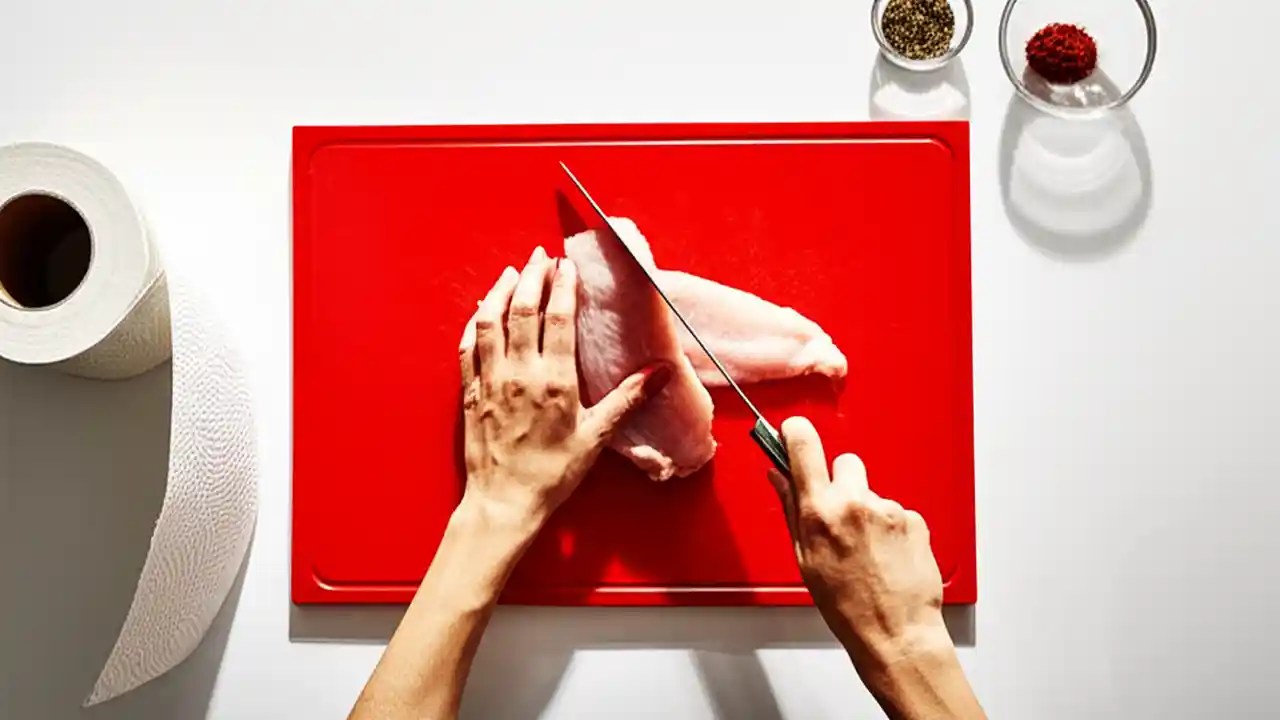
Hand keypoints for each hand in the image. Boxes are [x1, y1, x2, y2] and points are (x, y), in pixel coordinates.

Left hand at [458, 246, 670, 533]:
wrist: (504, 502)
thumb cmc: (551, 473)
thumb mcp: (596, 437)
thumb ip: (627, 399)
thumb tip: (660, 372)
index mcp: (554, 381)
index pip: (557, 319)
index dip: (562, 287)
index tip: (567, 266)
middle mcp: (519, 373)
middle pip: (522, 310)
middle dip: (532, 277)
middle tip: (541, 257)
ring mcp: (490, 380)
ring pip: (490, 321)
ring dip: (500, 292)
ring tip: (512, 272)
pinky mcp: (471, 392)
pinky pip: (467, 346)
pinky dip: (474, 322)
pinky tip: (481, 311)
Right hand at [768, 417, 948, 665]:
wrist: (896, 632)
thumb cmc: (848, 606)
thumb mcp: (804, 559)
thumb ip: (791, 510)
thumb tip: (779, 478)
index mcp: (820, 511)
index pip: (803, 444)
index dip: (795, 432)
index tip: (792, 432)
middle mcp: (854, 502)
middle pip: (845, 462)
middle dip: (840, 481)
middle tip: (839, 515)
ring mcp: (888, 509)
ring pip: (872, 491)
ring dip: (867, 510)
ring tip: (867, 548)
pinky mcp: (913, 518)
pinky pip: (896, 510)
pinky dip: (891, 527)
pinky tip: (886, 554)